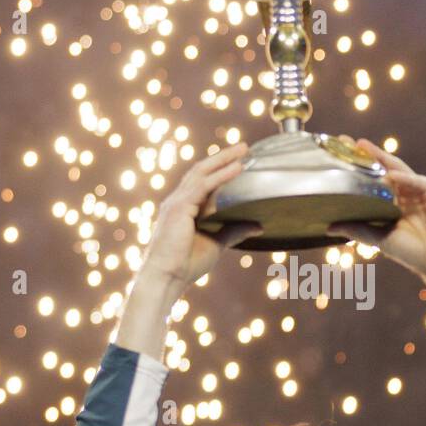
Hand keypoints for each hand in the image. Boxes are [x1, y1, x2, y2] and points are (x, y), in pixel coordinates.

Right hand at [142, 141, 262, 286]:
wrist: (166, 277)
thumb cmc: (186, 265)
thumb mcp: (216, 244)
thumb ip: (234, 231)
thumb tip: (258, 225)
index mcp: (183, 208)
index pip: (201, 181)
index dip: (219, 169)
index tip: (238, 160)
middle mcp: (178, 201)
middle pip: (201, 171)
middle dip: (222, 157)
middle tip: (244, 147)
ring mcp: (177, 202)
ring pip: (202, 173)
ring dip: (224, 160)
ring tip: (243, 151)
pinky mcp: (179, 207)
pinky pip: (203, 186)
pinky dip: (221, 176)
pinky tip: (236, 168)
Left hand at [327, 136, 425, 286]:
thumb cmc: (412, 252)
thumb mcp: (379, 238)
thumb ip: (357, 229)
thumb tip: (328, 226)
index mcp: (392, 203)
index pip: (372, 181)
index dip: (356, 169)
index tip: (337, 157)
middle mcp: (405, 192)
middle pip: (383, 169)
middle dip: (365, 155)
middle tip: (345, 141)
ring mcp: (419, 189)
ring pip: (397, 168)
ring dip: (381, 157)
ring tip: (362, 146)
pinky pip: (415, 180)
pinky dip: (403, 178)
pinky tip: (390, 175)